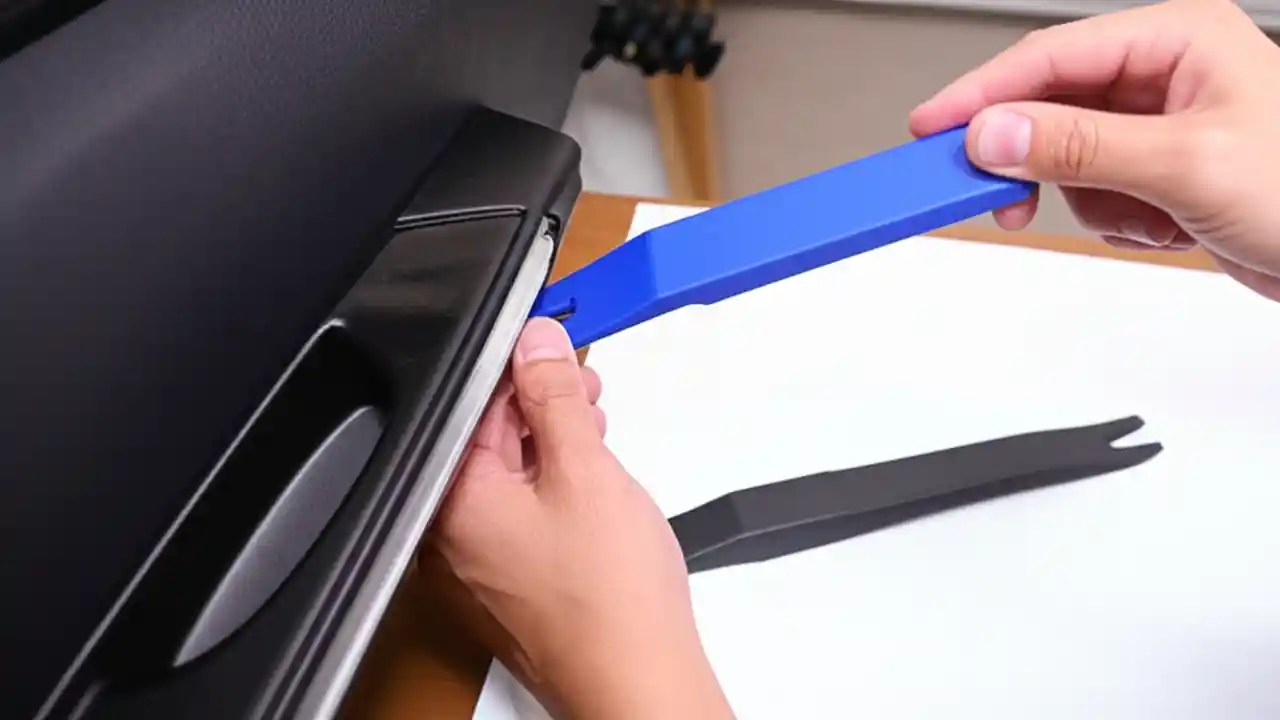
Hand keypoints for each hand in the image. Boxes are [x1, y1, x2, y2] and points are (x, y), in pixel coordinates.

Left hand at [426, 318, 731, 718]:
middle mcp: (452, 537)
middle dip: (538, 405)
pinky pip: (519, 517)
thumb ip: (555, 397)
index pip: (472, 406)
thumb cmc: (609, 599)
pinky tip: (591, 484)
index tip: (554, 349)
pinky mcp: (509, 588)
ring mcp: (479, 567)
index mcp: (454, 503)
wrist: (638, 683)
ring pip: (507, 478)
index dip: (517, 366)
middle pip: (486, 442)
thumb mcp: (586, 470)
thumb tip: (536, 342)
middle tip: (587, 391)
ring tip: (596, 434)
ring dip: (551, 444)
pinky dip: (553, 488)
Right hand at [910, 0, 1279, 301]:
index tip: (931, 129)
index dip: (982, 94)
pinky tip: (1161, 226)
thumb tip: (995, 133)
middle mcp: (1163, 77)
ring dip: (1087, 198)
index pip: (1050, 56)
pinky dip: (1114, 219)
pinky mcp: (1157, 174)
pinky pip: (1093, 193)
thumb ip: (1079, 145)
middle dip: (1029, 157)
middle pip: (1049, 106)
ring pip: (1064, 158)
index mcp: (1176, 40)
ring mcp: (1158, 128)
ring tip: (1137, 215)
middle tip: (986, 191)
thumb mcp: (1184, 164)